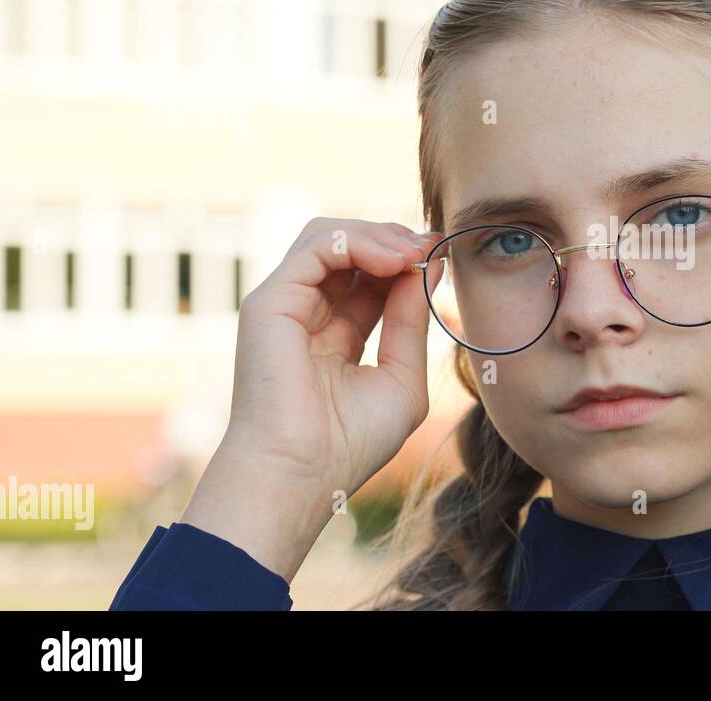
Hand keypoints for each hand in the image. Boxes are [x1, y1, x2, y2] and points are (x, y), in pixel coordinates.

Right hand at [181, 217, 444, 579]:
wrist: (303, 475)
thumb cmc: (350, 442)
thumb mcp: (401, 376)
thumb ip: (410, 321)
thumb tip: (428, 265)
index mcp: (332, 334)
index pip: (369, 276)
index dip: (405, 260)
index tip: (441, 254)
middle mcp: (304, 313)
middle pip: (349, 249)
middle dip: (394, 240)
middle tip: (431, 247)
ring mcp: (284, 304)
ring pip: (330, 236)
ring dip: (379, 236)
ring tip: (413, 253)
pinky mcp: (270, 300)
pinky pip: (317, 246)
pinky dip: (359, 242)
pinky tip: (393, 261)